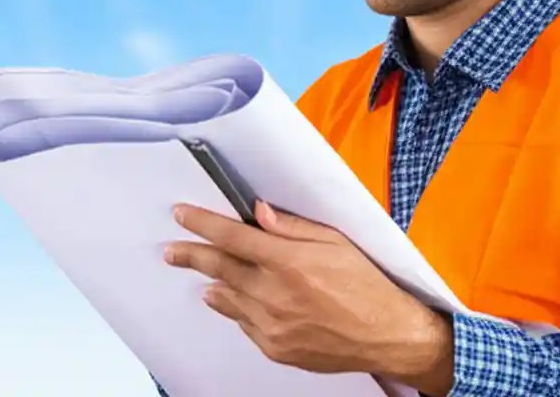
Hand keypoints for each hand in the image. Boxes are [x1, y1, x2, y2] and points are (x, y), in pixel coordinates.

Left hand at [163, 201, 453, 394]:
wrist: (387, 336)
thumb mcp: (335, 242)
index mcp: (288, 261)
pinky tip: (233, 300)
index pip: (231, 237)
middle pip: (219, 268)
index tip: (181, 215)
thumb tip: (258, 212)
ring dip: (211, 283)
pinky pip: (244, 324)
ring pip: (227, 298)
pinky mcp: (275, 348)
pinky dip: (236, 308)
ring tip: (202, 275)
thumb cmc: (366, 285)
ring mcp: (272, 325)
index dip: (201, 224)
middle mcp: (274, 294)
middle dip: (191, 255)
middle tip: (172, 251)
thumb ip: (292, 227)